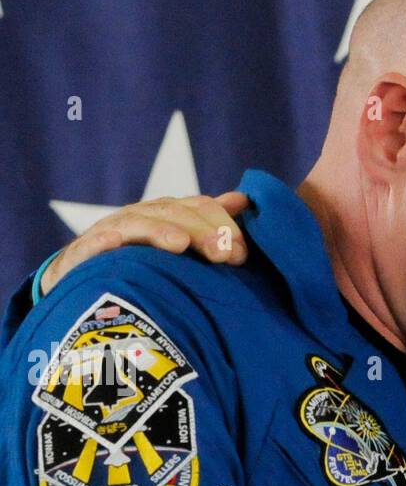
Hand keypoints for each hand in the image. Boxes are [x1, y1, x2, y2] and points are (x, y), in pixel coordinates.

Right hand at [40, 192, 249, 296]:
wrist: (88, 285)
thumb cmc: (144, 264)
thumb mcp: (178, 241)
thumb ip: (209, 222)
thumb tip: (242, 201)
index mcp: (166, 214)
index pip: (198, 207)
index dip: (222, 225)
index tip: (241, 253)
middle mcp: (141, 217)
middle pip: (173, 214)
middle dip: (201, 231)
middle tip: (223, 254)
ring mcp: (111, 232)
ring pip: (137, 224)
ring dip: (159, 231)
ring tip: (180, 244)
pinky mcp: (83, 253)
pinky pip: (93, 245)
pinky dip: (102, 242)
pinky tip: (115, 244)